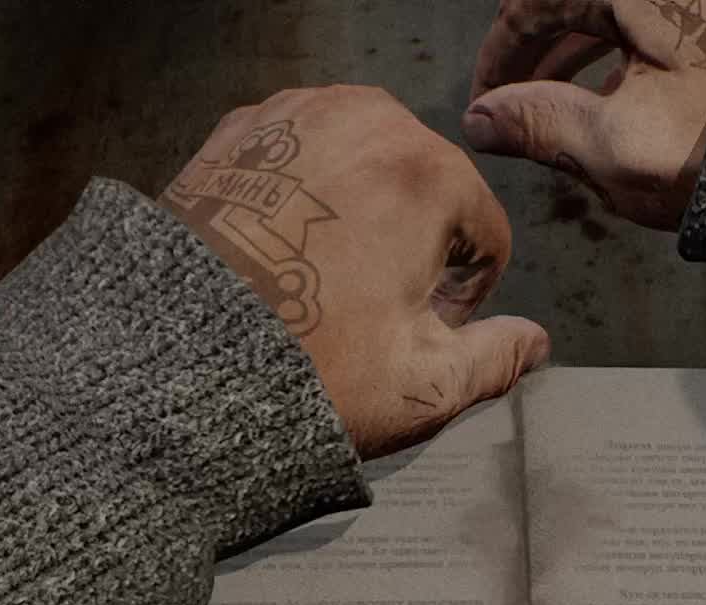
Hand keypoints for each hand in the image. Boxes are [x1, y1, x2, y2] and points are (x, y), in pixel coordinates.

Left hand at [159, 86, 550, 459]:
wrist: (172, 353)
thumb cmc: (299, 368)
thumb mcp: (421, 386)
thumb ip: (494, 361)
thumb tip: (532, 344)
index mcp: (428, 175)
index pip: (487, 232)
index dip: (468, 292)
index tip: (428, 328)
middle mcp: (367, 123)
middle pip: (426, 187)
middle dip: (414, 244)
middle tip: (370, 310)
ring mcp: (297, 117)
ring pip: (363, 164)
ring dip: (360, 213)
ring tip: (325, 281)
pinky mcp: (241, 130)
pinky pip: (301, 157)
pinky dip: (303, 195)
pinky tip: (281, 253)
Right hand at [463, 0, 705, 230]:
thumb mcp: (616, 144)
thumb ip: (540, 125)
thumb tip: (483, 119)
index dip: (500, 54)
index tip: (484, 99)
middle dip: (546, 53)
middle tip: (520, 106)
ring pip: (634, 10)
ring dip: (594, 53)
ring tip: (574, 108)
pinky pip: (679, 21)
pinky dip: (646, 51)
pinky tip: (643, 96)